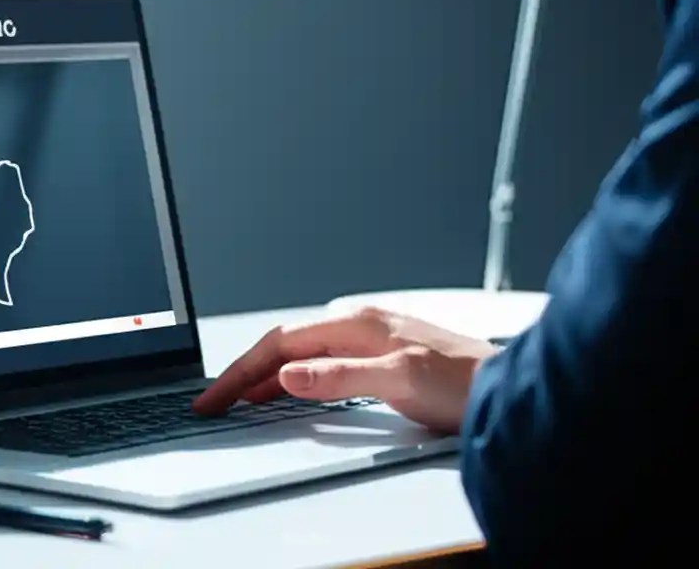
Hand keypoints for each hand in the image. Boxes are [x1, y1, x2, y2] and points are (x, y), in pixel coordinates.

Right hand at [191, 307, 499, 433]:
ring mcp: (368, 340)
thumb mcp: (398, 380)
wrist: (510, 391)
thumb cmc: (466, 383)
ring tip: (235, 399)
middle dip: (243, 372)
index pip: (282, 342)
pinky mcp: (377, 359)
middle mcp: (358, 325)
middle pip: (284, 345)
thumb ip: (339, 376)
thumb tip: (288, 374)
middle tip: (213, 401)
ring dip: (264, 376)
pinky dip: (290, 379)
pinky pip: (318, 364)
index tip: (216, 395)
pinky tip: (283, 392)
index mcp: (357, 322)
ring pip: (299, 354)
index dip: (243, 370)